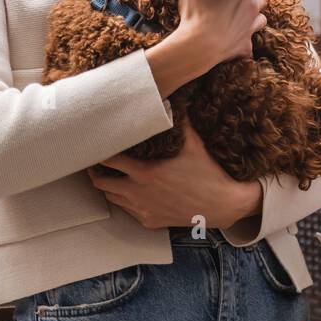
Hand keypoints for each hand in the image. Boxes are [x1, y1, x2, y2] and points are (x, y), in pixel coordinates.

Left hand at [90, 119, 262, 231]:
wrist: (223, 204)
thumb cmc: (209, 172)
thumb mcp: (194, 144)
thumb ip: (180, 121)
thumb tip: (173, 99)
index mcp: (144, 172)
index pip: (107, 161)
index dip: (100, 152)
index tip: (99, 145)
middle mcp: (138, 193)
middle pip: (101, 183)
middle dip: (96, 172)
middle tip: (98, 162)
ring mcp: (142, 209)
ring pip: (111, 198)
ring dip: (109, 187)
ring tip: (112, 176)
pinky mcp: (149, 221)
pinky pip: (127, 211)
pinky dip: (125, 201)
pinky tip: (132, 192)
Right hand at [176, 0, 265, 66]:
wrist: (199, 45)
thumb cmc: (197, 11)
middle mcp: (252, 7)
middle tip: (231, 2)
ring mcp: (251, 28)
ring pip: (260, 20)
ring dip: (251, 19)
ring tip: (236, 20)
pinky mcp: (246, 46)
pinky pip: (248, 45)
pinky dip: (241, 43)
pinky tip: (231, 43)